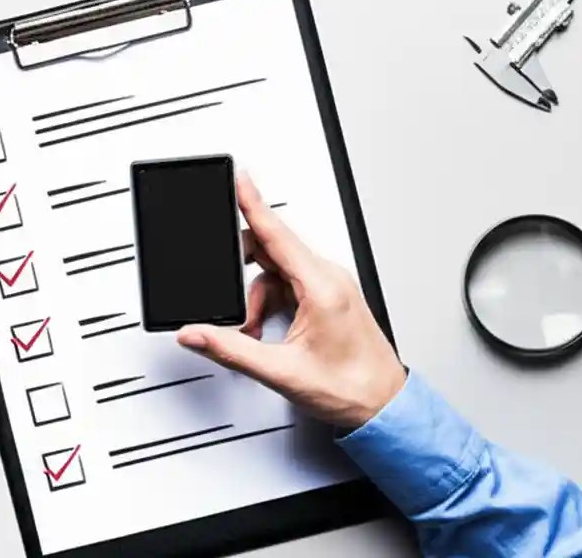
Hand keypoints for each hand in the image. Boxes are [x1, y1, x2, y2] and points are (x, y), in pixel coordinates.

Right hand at [177, 175, 405, 428]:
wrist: (384, 404)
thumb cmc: (351, 386)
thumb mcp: (281, 371)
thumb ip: (231, 349)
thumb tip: (197, 334)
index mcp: (321, 286)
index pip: (276, 233)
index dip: (252, 203)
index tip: (238, 178)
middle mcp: (328, 278)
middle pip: (271, 250)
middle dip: (242, 276)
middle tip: (232, 304)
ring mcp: (331, 285)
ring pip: (276, 271)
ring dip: (256, 298)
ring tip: (253, 332)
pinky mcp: (329, 296)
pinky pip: (288, 285)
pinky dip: (270, 304)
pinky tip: (267, 331)